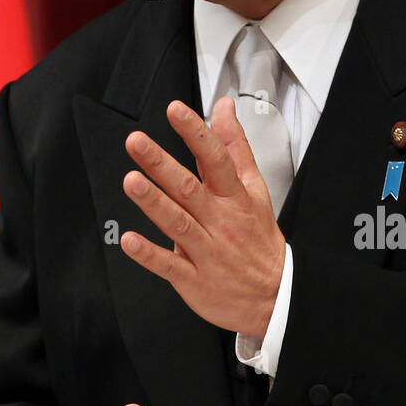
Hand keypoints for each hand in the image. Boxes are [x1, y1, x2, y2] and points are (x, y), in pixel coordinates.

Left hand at [120, 97, 285, 338]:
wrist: (276, 296)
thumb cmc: (259, 239)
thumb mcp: (255, 189)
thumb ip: (234, 146)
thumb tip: (222, 109)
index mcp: (234, 198)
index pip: (216, 159)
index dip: (196, 133)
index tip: (176, 110)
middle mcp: (220, 222)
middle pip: (189, 188)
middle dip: (161, 164)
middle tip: (137, 142)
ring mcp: (207, 252)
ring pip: (177, 224)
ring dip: (154, 202)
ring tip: (132, 181)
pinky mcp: (194, 280)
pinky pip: (169, 266)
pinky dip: (149, 254)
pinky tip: (130, 240)